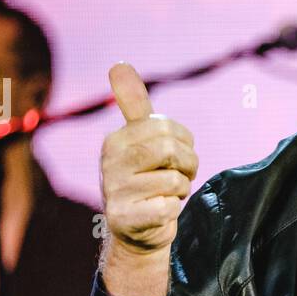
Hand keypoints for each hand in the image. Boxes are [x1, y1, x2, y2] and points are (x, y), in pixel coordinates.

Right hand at [100, 62, 197, 254]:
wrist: (137, 232)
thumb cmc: (145, 179)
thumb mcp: (140, 139)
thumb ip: (133, 103)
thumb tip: (118, 64)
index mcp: (115, 139)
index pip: (166, 128)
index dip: (184, 143)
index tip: (175, 154)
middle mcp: (109, 163)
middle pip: (171, 150)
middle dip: (186, 166)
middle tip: (177, 176)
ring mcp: (115, 191)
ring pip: (174, 181)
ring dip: (181, 190)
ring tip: (165, 195)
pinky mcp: (125, 218)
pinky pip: (169, 206)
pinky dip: (173, 210)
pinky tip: (159, 212)